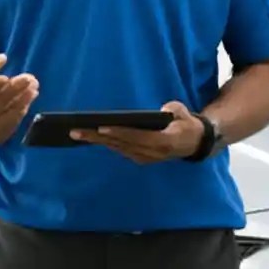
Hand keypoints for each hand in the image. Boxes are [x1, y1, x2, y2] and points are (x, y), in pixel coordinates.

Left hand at [69, 101, 203, 164]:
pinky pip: (120, 149)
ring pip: (117, 148)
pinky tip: (90, 137)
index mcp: (165, 142)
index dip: (120, 132)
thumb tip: (163, 111)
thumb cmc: (185, 122)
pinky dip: (105, 143)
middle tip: (75, 131)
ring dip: (96, 141)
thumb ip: (174, 110)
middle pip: (121, 144)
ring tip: (76, 134)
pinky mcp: (140, 158)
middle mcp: (153, 153)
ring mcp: (146, 158)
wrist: (193, 143)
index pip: (138, 137)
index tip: (101, 127)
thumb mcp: (183, 112)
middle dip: (97, 137)